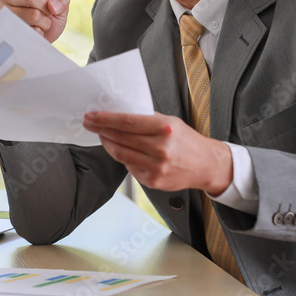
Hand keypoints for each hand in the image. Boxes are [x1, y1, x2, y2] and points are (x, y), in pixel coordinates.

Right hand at [0, 0, 69, 42]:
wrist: (41, 42)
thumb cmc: (48, 19)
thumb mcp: (60, 7)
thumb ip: (62, 0)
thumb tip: (52, 6)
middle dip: (45, 8)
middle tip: (46, 14)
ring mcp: (3, 13)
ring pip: (32, 15)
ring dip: (44, 23)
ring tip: (39, 25)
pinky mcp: (4, 29)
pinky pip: (30, 30)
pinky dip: (39, 34)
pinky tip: (32, 33)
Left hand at [83, 111, 232, 194]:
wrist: (206, 165)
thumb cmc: (187, 141)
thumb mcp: (170, 121)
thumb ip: (146, 119)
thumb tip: (119, 114)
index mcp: (165, 129)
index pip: (127, 122)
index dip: (105, 119)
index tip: (92, 116)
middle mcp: (161, 149)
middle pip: (120, 139)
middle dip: (101, 130)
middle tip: (90, 123)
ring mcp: (156, 167)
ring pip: (121, 154)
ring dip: (108, 144)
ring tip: (102, 135)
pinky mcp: (153, 181)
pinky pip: (130, 167)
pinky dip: (123, 158)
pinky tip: (121, 150)